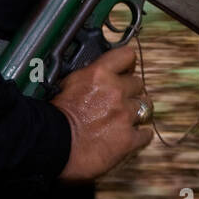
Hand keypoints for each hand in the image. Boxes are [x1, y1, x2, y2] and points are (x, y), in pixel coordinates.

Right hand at [52, 45, 152, 182]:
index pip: (127, 55)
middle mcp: (116, 91)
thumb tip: (94, 75)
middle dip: (131, 91)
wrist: (53, 143)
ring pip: (146, 107)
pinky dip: (140, 135)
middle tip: (121, 99)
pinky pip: (145, 133)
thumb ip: (88, 77)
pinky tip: (132, 136)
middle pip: (138, 83)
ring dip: (137, 111)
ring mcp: (125, 115)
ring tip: (127, 118)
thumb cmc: (55, 117)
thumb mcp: (67, 84)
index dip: (128, 64)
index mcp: (99, 74)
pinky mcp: (128, 138)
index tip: (126, 70)